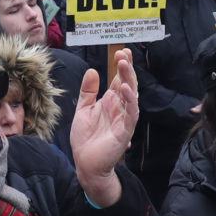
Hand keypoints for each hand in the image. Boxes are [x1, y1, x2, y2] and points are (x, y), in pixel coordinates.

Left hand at [70, 53, 136, 203]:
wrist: (85, 163)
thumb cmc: (86, 139)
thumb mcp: (83, 109)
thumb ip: (88, 91)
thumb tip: (93, 70)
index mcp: (111, 102)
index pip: (120, 80)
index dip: (122, 66)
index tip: (121, 51)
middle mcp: (120, 108)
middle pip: (128, 84)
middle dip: (127, 68)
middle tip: (124, 54)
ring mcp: (124, 119)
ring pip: (132, 95)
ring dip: (129, 79)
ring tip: (124, 64)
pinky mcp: (125, 131)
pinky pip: (131, 113)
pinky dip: (130, 101)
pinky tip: (124, 89)